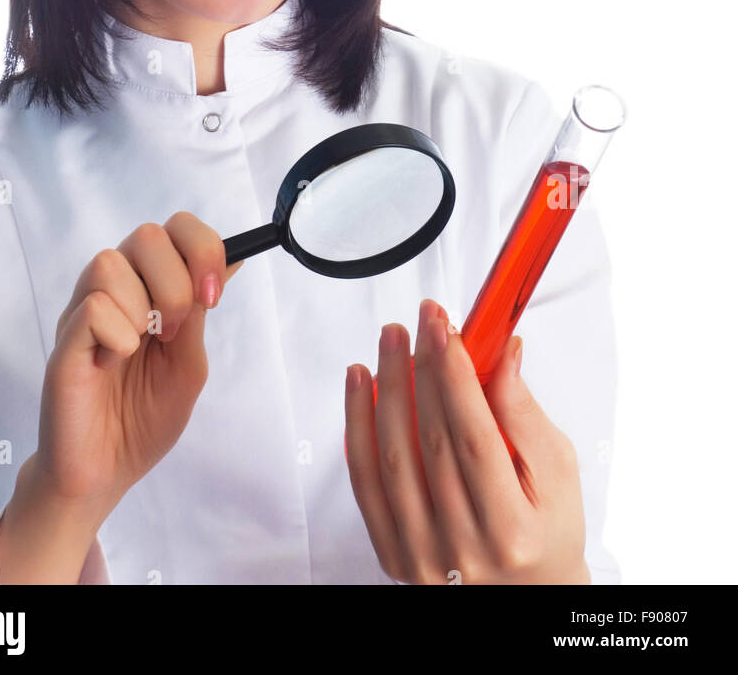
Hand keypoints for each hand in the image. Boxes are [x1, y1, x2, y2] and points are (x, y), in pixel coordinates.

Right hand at [34, 214, 242, 525]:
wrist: (105, 474)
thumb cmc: (143, 420)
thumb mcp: (188, 363)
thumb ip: (200, 310)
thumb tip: (235, 258)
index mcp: (148, 289)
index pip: (175, 228)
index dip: (202, 248)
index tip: (213, 294)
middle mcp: (114, 291)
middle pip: (147, 235)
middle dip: (175, 280)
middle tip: (175, 330)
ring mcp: (84, 313)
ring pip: (111, 262)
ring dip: (142, 306)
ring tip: (141, 347)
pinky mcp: (64, 342)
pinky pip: (92, 307)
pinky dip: (118, 335)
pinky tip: (114, 362)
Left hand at [344, 299, 590, 584]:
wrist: (527, 593)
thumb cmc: (546, 532)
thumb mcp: (559, 474)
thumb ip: (526, 413)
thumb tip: (502, 353)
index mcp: (513, 530)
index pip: (476, 439)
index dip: (456, 377)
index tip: (447, 331)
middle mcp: (464, 549)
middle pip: (431, 441)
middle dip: (422, 368)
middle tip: (421, 322)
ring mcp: (422, 556)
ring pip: (391, 457)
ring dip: (385, 387)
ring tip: (391, 341)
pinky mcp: (393, 554)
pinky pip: (365, 483)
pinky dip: (357, 427)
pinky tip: (360, 385)